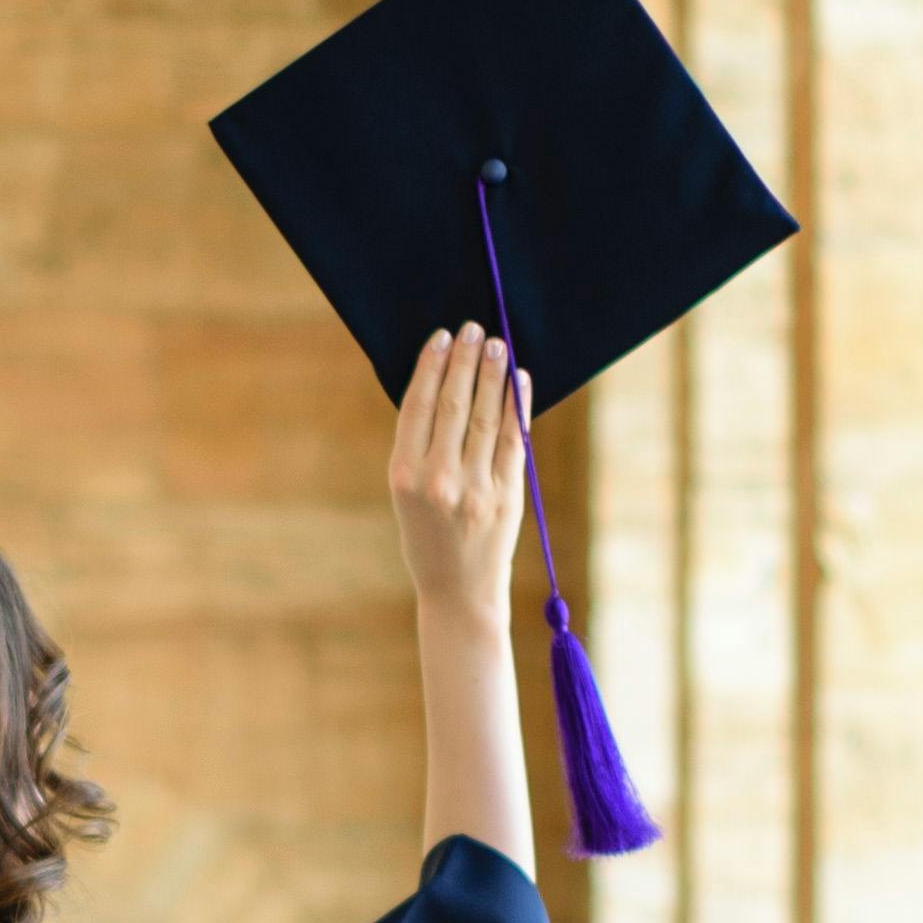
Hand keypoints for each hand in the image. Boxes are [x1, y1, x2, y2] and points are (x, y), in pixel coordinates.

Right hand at [389, 323, 526, 635]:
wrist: (459, 593)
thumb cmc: (428, 539)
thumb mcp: (407, 496)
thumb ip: (421, 447)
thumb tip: (443, 385)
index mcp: (403, 476)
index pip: (418, 406)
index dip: (431, 366)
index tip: (442, 337)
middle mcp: (437, 480)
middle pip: (453, 404)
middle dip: (464, 361)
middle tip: (473, 328)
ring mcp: (474, 488)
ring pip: (484, 416)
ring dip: (491, 374)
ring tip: (496, 344)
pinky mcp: (506, 496)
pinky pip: (512, 439)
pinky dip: (516, 405)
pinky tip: (518, 380)